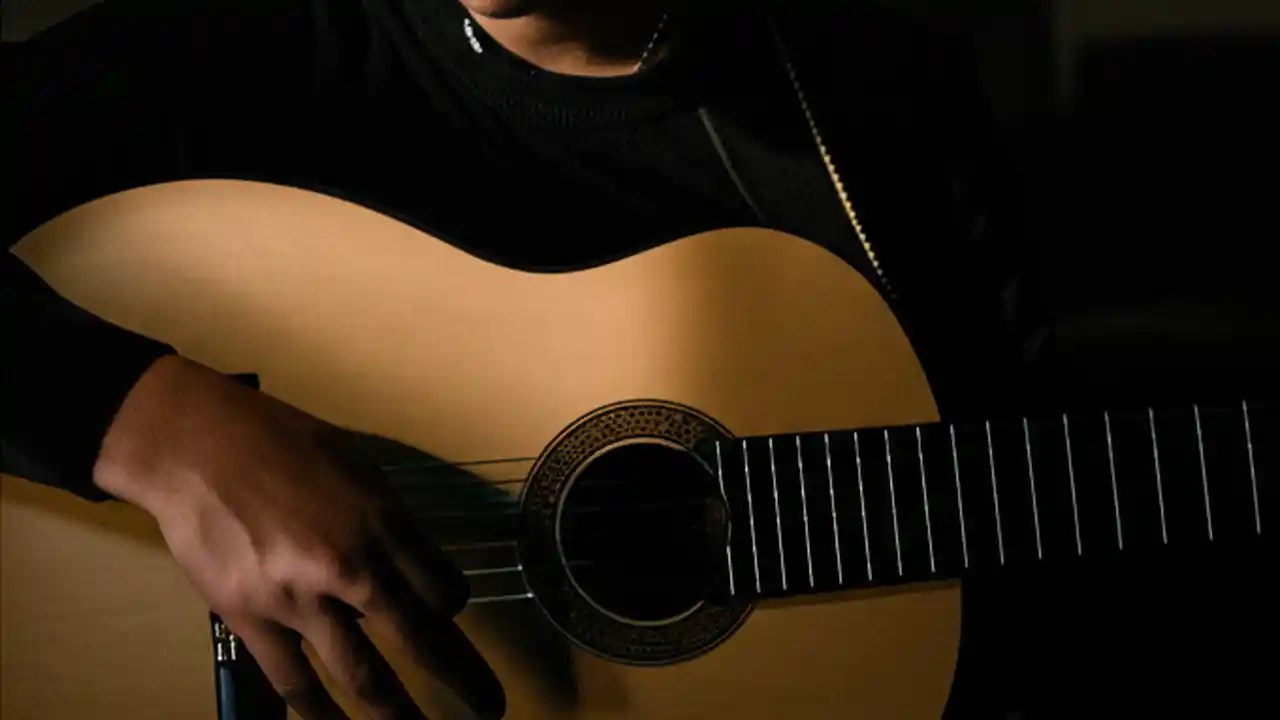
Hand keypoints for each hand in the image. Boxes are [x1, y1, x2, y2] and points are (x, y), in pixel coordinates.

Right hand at [93, 355, 503, 718]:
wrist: (197, 446)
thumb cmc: (282, 442)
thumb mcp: (357, 465)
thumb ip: (386, 520)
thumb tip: (408, 564)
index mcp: (382, 522)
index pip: (443, 588)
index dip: (453, 605)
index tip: (449, 612)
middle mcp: (350, 566)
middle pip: (421, 640)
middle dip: (463, 679)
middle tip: (491, 707)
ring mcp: (299, 599)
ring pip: (362, 676)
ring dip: (398, 715)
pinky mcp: (252, 619)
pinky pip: (293, 681)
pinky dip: (318, 713)